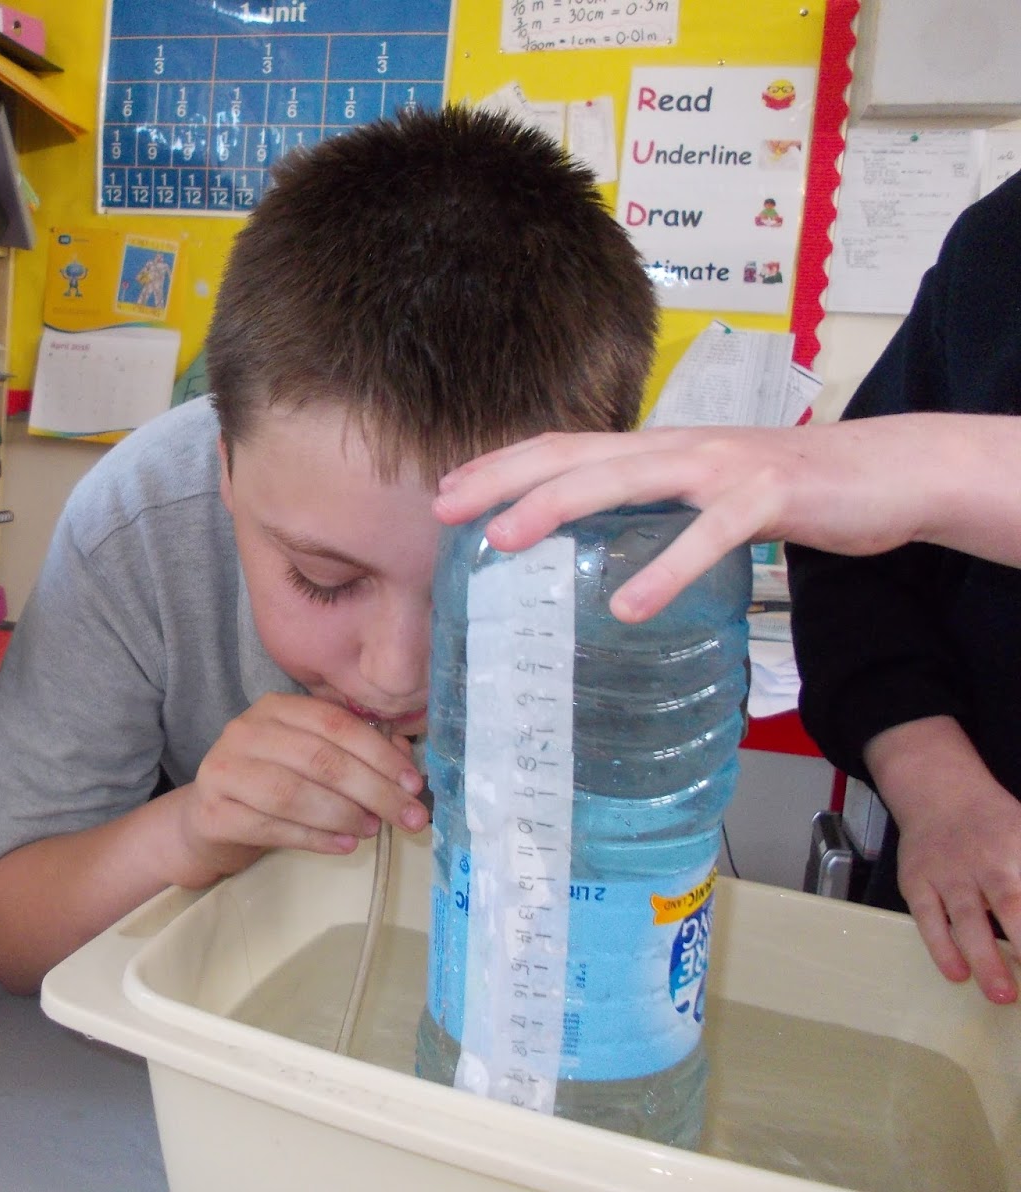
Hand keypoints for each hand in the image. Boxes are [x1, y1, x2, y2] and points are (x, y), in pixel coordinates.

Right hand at [172, 694, 426, 887]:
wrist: (210, 819)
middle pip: (320, 759)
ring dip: (343, 815)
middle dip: (373, 790)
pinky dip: (315, 839)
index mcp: (275, 708)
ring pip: (294, 794)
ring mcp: (224, 770)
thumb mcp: (312, 759)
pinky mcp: (214, 812)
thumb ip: (357, 755)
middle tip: (409, 817)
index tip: (414, 784)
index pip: (335, 723)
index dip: (380, 754)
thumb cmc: (271, 783)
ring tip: (372, 830)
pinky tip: (344, 846)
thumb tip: (404, 769)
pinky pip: (272, 827)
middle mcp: (245, 731)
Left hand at [433, 422, 934, 621]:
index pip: (564, 448)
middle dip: (503, 480)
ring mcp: (722, 467)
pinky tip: (627, 606)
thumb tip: (594, 543)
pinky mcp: (769, 496)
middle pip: (575, 455)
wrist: (887, 470)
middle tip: (443, 509)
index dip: (503, 464)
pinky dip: (666, 569)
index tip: (446, 490)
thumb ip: (651, 505)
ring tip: (503, 540)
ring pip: (625, 478)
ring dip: (557, 506)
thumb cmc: (787, 486)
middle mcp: (678, 448)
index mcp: (658, 450)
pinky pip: (710, 534)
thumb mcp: (703, 491)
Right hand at [869, 717, 1020, 1004]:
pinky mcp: (916, 882)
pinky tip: (957, 974)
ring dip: (984, 958)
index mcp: (1018, 847)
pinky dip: (941, 946)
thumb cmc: (997, 825)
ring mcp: (946, 873)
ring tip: (1001, 995)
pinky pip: (927, 919)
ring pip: (966, 918)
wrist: (938, 794)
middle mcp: (985, 860)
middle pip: (1009, 904)